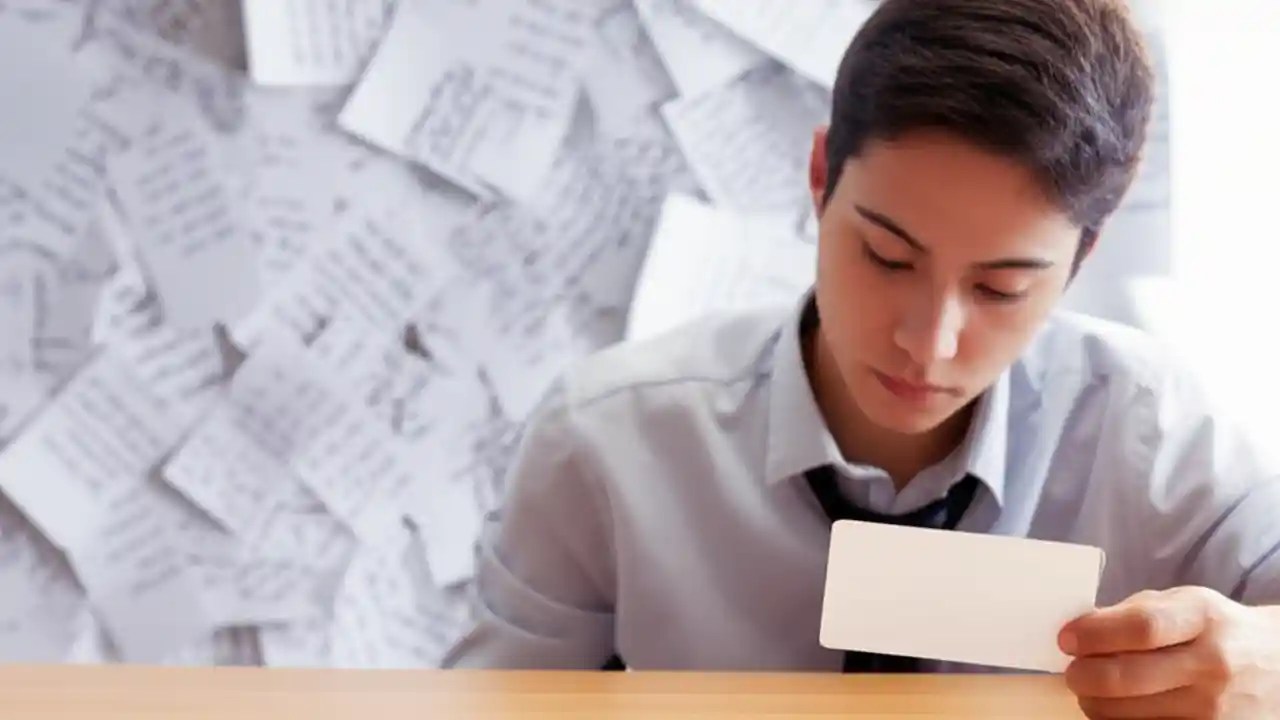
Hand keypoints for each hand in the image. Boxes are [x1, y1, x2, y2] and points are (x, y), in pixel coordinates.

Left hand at [1058, 586, 1279, 718]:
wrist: (1278, 667)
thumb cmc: (1217, 630)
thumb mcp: (1184, 605)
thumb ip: (1132, 612)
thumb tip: (1079, 629)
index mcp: (1203, 618)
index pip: (1141, 628)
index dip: (1094, 635)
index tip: (1066, 639)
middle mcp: (1213, 665)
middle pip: (1127, 677)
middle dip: (1083, 676)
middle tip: (1072, 672)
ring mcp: (1214, 709)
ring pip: (1130, 715)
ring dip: (1096, 704)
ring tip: (1092, 690)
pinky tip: (1118, 709)